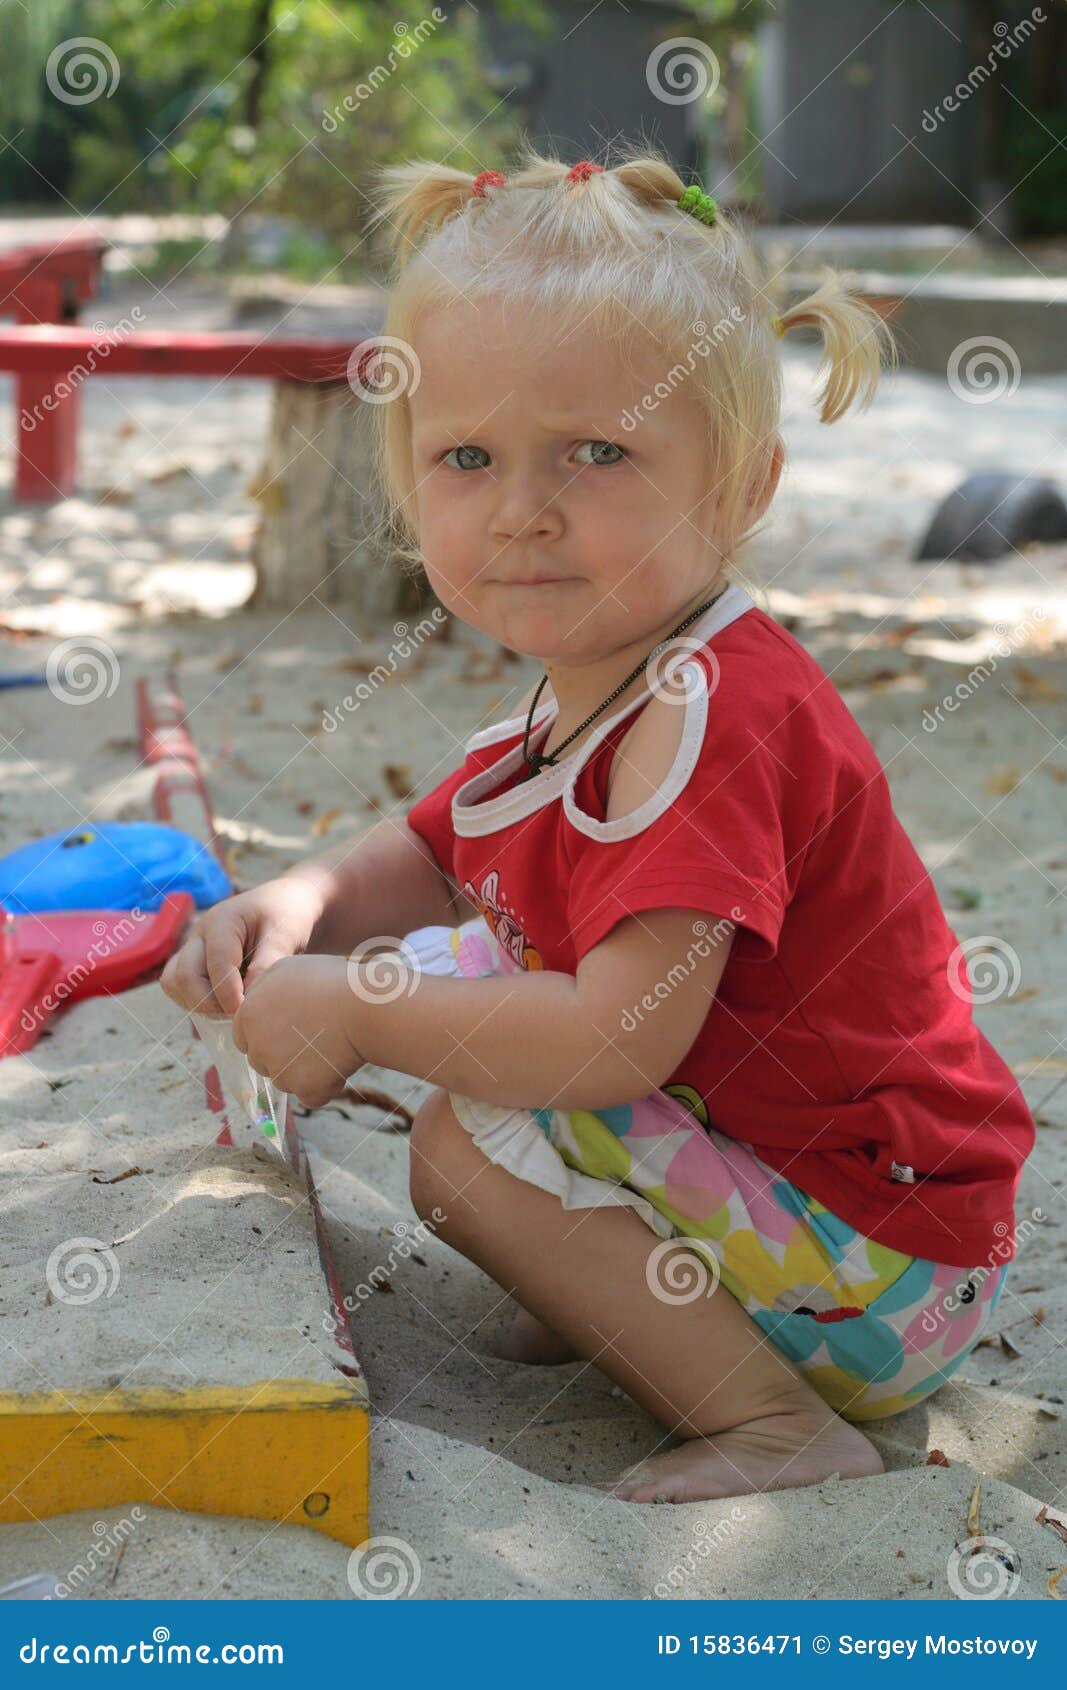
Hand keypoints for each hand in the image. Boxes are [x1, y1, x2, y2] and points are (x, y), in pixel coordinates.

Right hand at [160, 876, 325, 1017]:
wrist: (285, 906)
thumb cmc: (287, 917)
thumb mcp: (285, 935)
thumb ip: (267, 964)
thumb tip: (248, 999)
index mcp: (222, 921)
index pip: (217, 964)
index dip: (229, 994)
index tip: (246, 1013)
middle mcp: (200, 934)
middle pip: (184, 976)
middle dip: (209, 1002)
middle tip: (239, 1014)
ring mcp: (193, 948)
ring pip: (174, 982)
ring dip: (198, 1003)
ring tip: (231, 1009)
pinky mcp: (193, 962)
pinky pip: (178, 987)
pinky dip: (195, 1001)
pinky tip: (224, 1005)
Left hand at [231, 955, 365, 1108]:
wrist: (364, 1007)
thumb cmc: (331, 981)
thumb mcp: (288, 970)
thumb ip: (264, 988)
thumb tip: (257, 999)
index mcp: (249, 1016)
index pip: (244, 1037)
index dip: (267, 1034)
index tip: (290, 1030)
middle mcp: (258, 1048)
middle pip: (263, 1062)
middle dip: (283, 1056)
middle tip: (314, 1038)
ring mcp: (281, 1072)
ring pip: (287, 1081)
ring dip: (305, 1071)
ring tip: (331, 1047)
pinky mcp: (305, 1089)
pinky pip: (311, 1096)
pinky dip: (325, 1086)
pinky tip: (340, 1064)